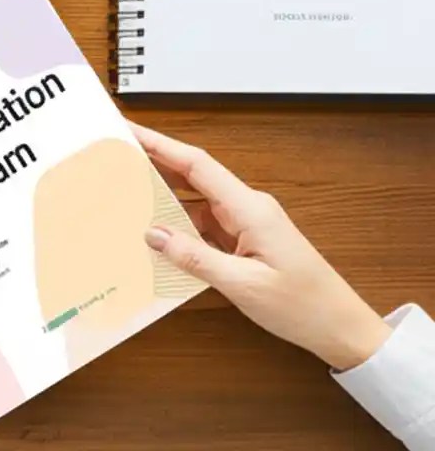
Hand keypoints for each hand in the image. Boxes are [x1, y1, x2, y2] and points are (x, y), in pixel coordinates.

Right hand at [132, 123, 391, 370]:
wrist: (339, 326)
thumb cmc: (302, 305)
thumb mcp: (242, 285)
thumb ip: (194, 257)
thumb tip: (154, 234)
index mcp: (250, 209)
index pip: (197, 165)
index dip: (160, 144)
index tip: (130, 131)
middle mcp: (248, 208)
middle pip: (193, 176)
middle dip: (155, 163)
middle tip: (117, 158)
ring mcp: (246, 223)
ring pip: (195, 203)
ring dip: (164, 200)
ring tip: (127, 198)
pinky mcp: (244, 240)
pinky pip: (203, 226)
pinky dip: (179, 228)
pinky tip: (158, 238)